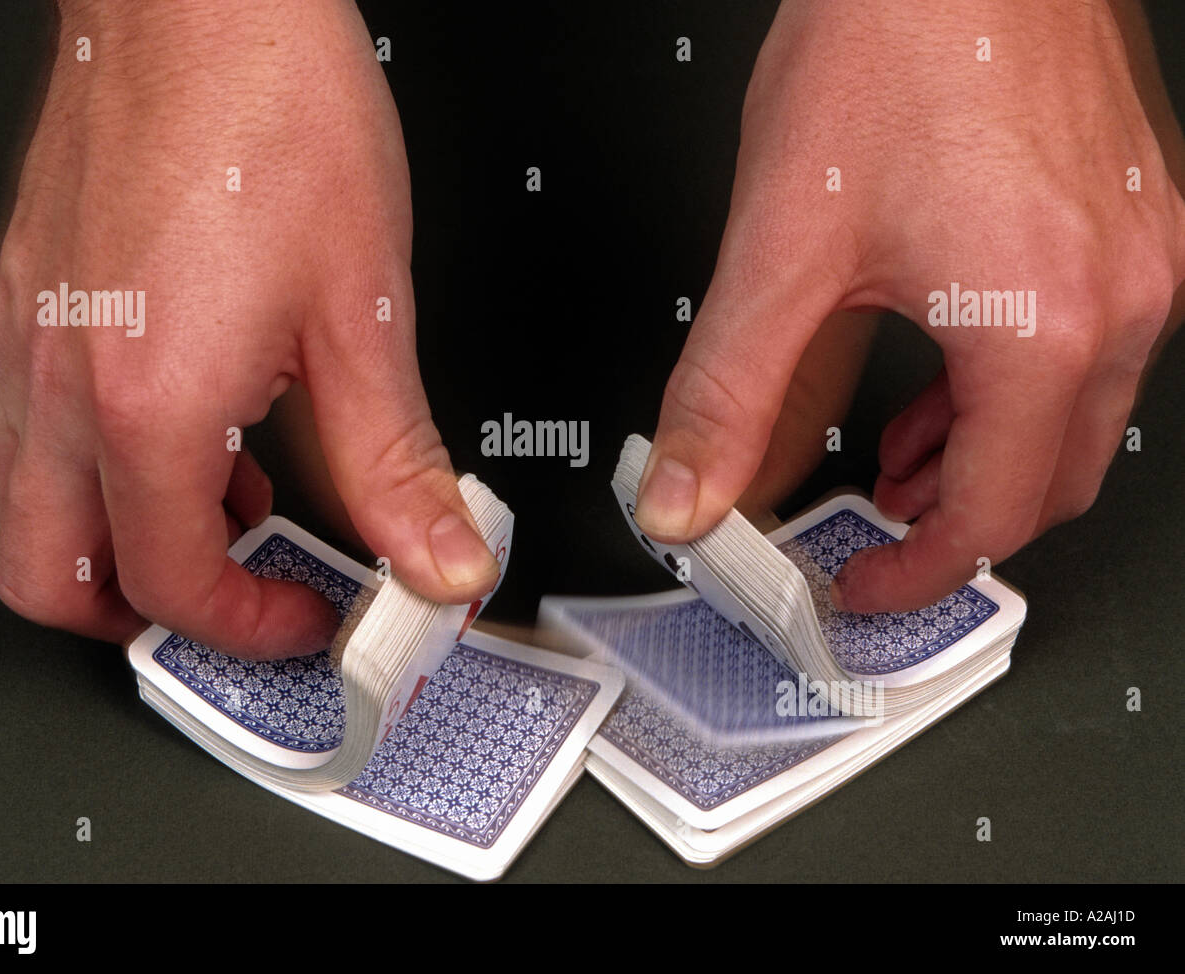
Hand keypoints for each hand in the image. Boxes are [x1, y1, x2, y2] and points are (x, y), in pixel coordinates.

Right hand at [0, 0, 497, 658]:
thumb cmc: (269, 111)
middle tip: (234, 601)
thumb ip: (398, 461)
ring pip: (26, 510)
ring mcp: (24, 338)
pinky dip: (101, 469)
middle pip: (48, 580)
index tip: (308, 612)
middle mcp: (60, 381)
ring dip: (120, 545)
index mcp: (149, 403)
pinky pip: (30, 431)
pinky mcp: (22, 295)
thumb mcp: (364, 310)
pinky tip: (191, 425)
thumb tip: (441, 556)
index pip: (172, 584)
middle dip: (141, 621)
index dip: (250, 624)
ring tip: (229, 509)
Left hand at [634, 0, 1184, 611]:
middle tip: (877, 532)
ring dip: (982, 458)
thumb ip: (729, 392)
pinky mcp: (1130, 219)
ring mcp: (1139, 255)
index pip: (989, 515)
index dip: (916, 572)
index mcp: (1042, 324)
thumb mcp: (784, 247)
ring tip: (898, 458)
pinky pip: (1088, 348)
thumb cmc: (898, 43)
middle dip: (955, 525)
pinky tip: (945, 373)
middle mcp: (1119, 297)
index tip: (865, 583)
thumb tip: (689, 491)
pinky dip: (1009, 390)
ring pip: (1074, 421)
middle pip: (1048, 484)